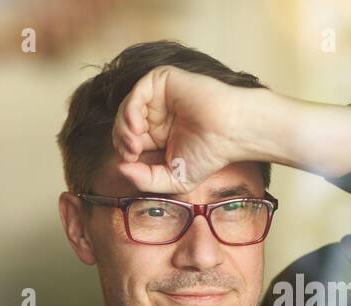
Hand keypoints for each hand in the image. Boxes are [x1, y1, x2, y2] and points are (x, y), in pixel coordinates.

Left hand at [110, 65, 249, 192]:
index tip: (131, 162)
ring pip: (126, 107)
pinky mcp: (164, 81)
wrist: (231, 133)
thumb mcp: (171, 178)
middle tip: (131, 153)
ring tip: (134, 142)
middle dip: (121, 140)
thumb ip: (144, 179)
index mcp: (157, 133)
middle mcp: (157, 113)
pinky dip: (130, 110)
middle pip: (123, 123)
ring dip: (123, 127)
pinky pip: (137, 92)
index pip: (128, 139)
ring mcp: (160, 96)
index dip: (123, 151)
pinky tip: (137, 126)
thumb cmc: (209, 155)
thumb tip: (119, 170)